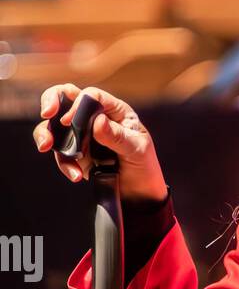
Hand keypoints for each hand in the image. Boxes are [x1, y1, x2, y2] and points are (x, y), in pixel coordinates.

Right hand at [32, 83, 167, 201]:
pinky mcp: (75, 153)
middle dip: (50, 101)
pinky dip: (63, 163)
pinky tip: (76, 175)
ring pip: (54, 125)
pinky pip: (60, 153)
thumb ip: (117, 136)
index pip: (91, 96)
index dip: (78, 104)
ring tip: (46, 147)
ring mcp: (82, 135)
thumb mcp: (137, 149)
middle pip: (65, 98)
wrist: (139, 193)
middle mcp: (94, 117)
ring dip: (46, 134)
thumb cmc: (143, 164)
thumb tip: (98, 121)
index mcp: (113, 110)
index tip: (70, 121)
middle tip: (46, 114)